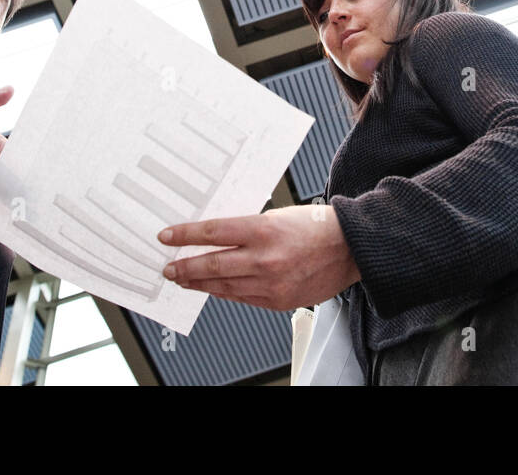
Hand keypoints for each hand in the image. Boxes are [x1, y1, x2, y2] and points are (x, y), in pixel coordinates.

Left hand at [158, 204, 360, 309]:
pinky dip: (224, 293)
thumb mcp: (277, 216)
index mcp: (263, 230)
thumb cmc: (316, 227)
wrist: (350, 249)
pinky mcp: (278, 300)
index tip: (167, 237)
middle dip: (185, 267)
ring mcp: (271, 283)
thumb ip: (247, 228)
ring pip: (223, 287)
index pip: (213, 232)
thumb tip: (215, 236)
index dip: (185, 235)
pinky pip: (242, 298)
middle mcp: (265, 259)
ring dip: (199, 283)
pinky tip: (212, 289)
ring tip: (183, 279)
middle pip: (212, 265)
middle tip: (168, 268)